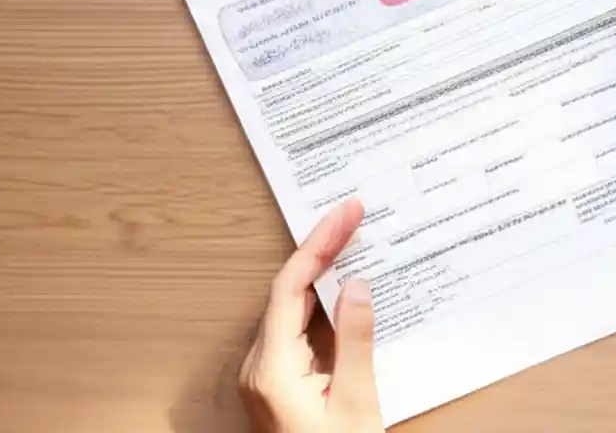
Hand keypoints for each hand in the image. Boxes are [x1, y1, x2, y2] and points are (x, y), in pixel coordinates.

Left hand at [239, 199, 384, 432]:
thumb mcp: (356, 403)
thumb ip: (355, 339)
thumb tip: (356, 285)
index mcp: (273, 369)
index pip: (289, 287)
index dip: (319, 244)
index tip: (346, 214)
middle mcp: (259, 368)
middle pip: (285, 292)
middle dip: (321, 249)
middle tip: (354, 215)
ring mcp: (265, 377)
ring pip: (288, 308)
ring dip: (319, 272)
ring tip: (351, 239)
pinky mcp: (277, 385)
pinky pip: (294, 329)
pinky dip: (317, 302)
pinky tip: (341, 288)